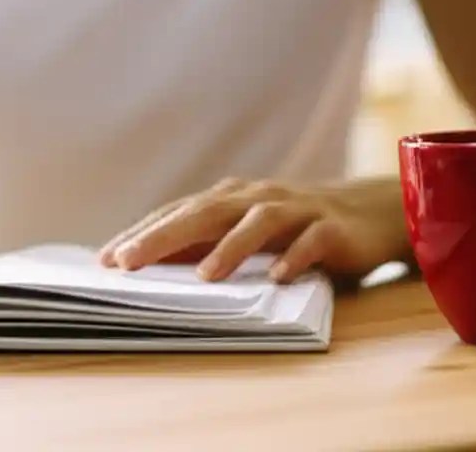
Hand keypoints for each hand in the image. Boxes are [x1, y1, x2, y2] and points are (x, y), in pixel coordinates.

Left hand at [99, 177, 410, 283]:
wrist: (370, 214)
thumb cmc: (293, 230)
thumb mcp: (245, 235)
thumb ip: (203, 243)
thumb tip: (148, 264)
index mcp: (231, 199)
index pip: (178, 212)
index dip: (142, 233)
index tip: (105, 260)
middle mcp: (257, 198)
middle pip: (207, 213)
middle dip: (164, 236)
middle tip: (129, 261)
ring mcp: (296, 210)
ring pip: (258, 223)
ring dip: (230, 247)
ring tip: (204, 276)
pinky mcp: (331, 228)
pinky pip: (310, 242)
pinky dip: (294, 258)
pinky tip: (277, 277)